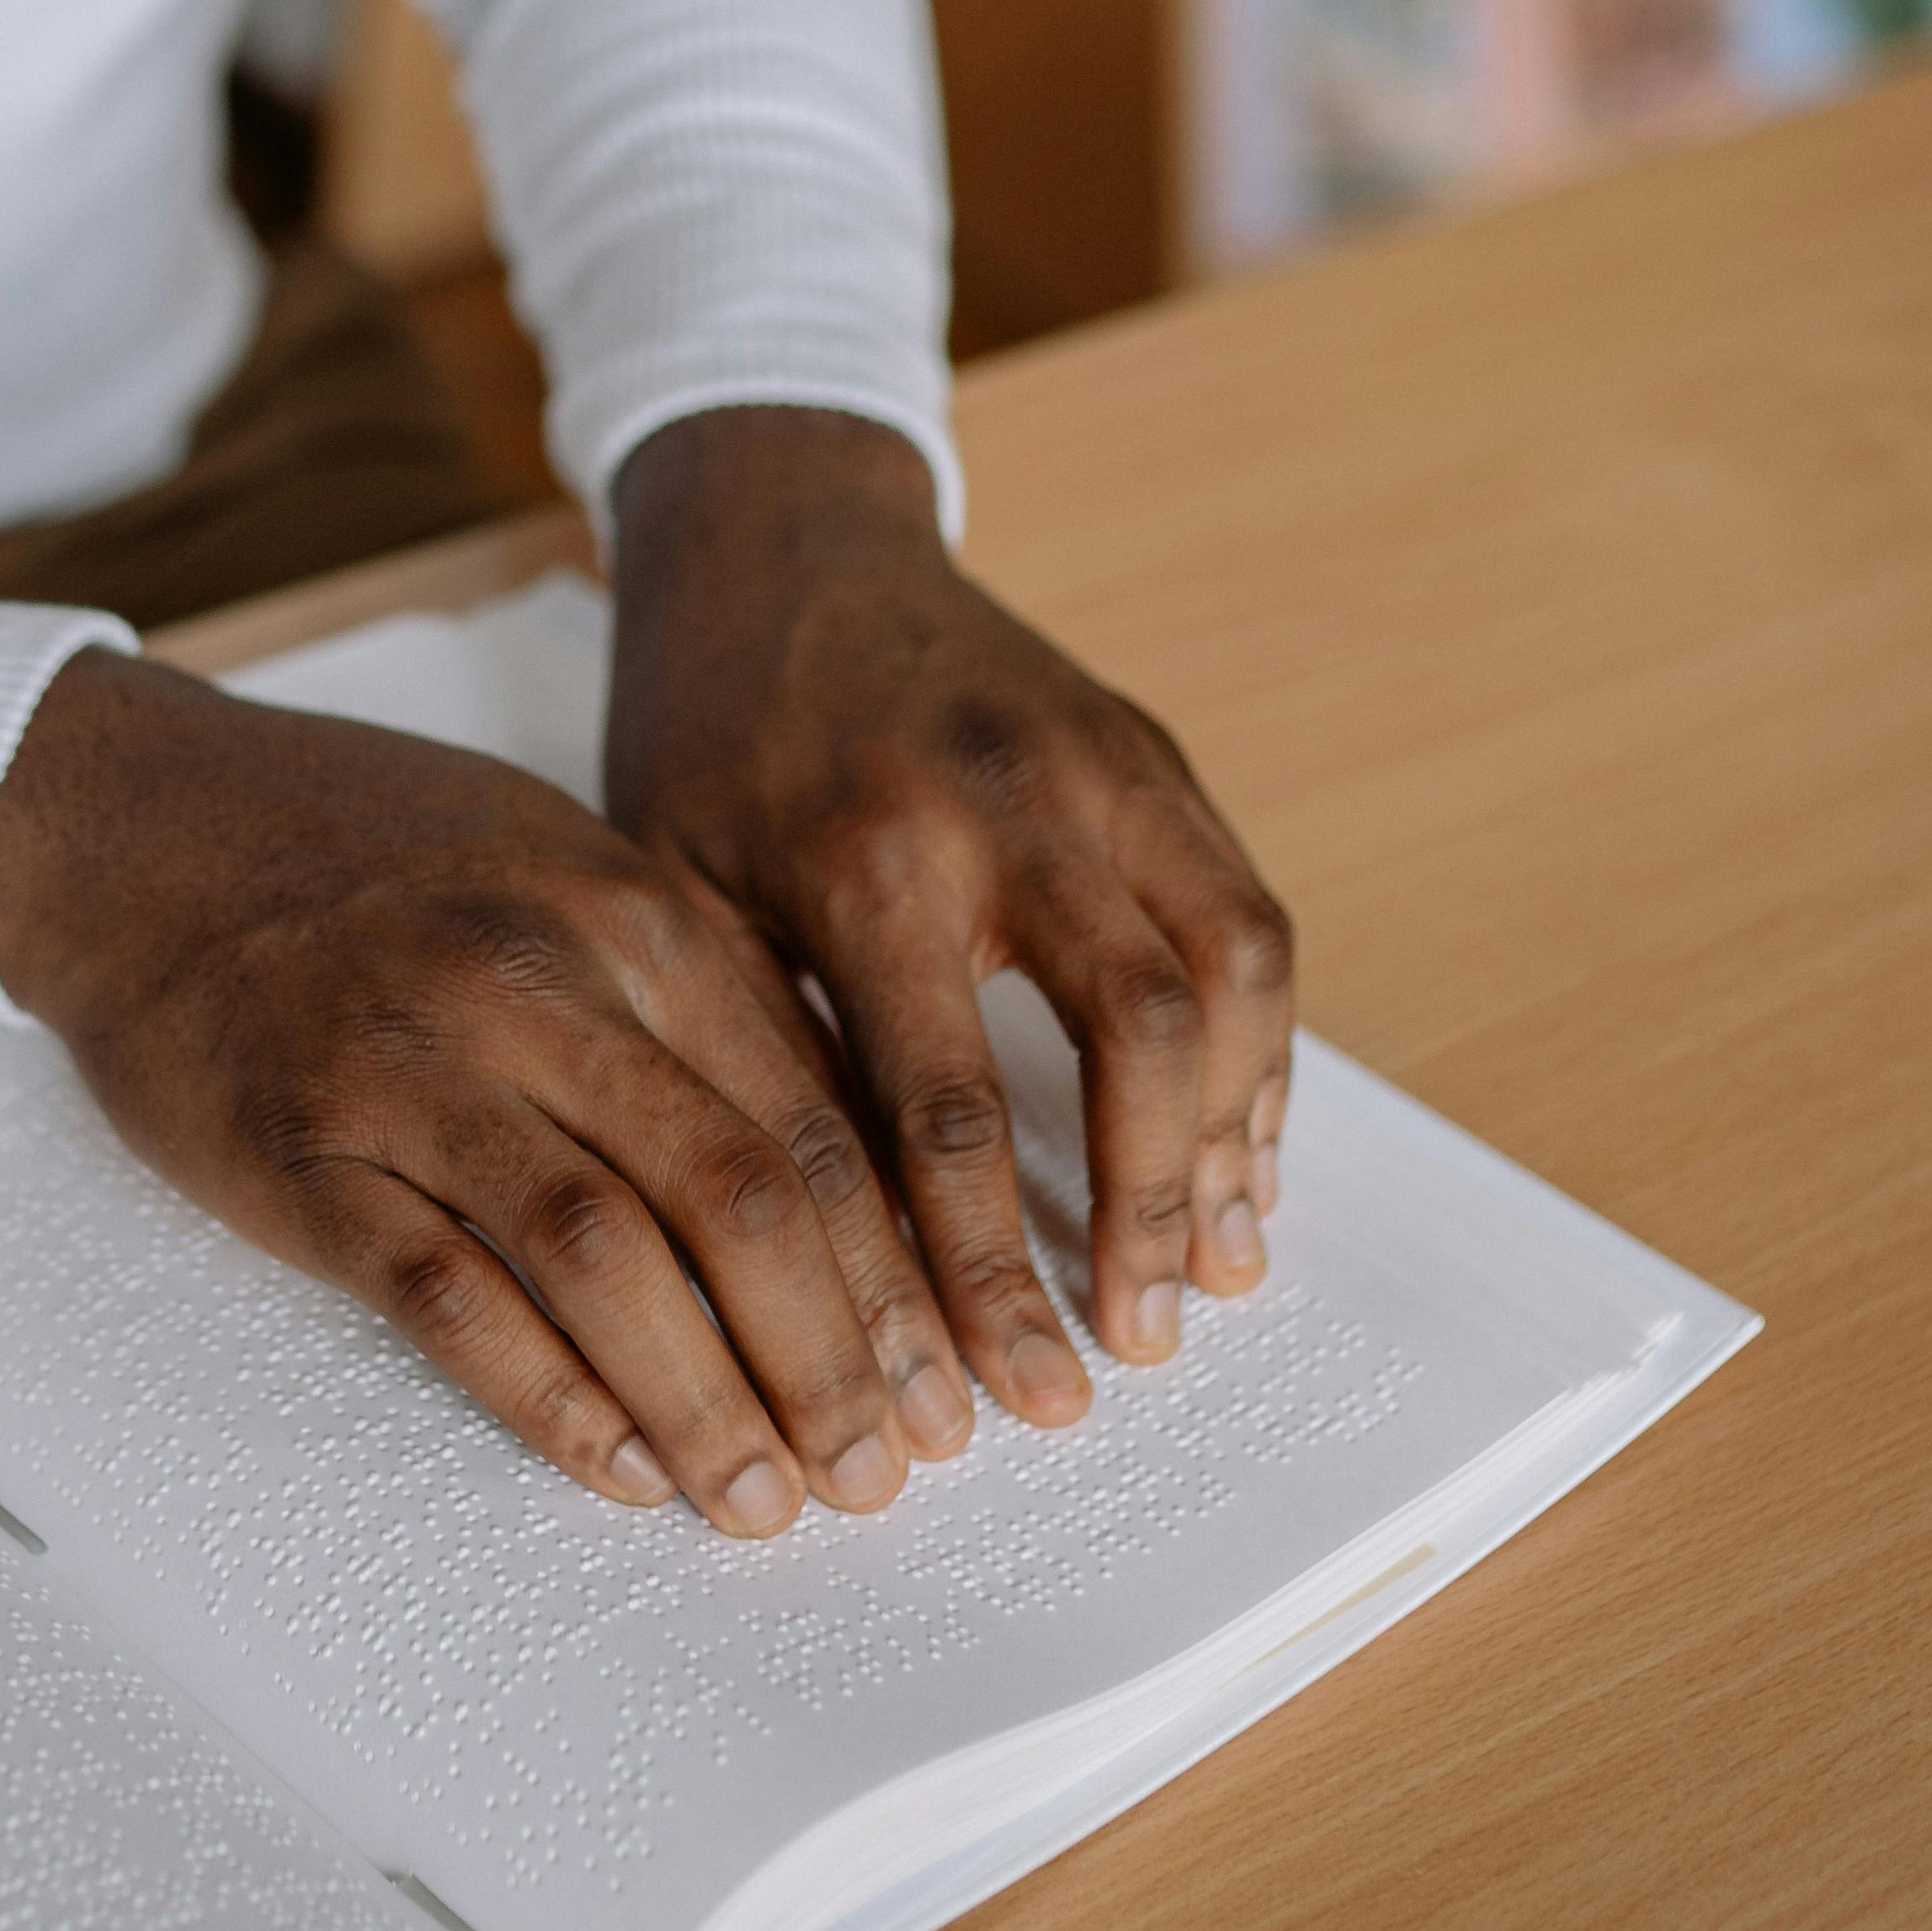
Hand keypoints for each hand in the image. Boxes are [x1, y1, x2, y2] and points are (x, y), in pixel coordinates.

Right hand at [0, 650, 980, 1532]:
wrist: (146, 828)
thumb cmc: (378, 862)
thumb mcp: (570, 877)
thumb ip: (703, 1007)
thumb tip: (852, 1185)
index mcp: (634, 913)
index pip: (809, 1119)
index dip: (895, 1277)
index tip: (944, 1387)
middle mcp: (536, 979)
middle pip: (732, 1194)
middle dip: (828, 1359)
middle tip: (877, 1474)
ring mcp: (412, 1065)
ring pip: (601, 1258)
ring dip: (702, 1402)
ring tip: (760, 1505)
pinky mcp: (302, 1151)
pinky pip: (448, 1297)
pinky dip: (548, 1398)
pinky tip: (617, 1470)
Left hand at [607, 408, 1295, 1425]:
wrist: (777, 539)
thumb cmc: (702, 733)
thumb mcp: (673, 888)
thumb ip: (761, 1053)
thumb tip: (827, 1275)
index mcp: (862, 852)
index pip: (946, 1108)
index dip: (986, 1270)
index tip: (1005, 1391)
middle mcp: (1008, 800)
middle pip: (1138, 1037)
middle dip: (1150, 1213)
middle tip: (1138, 1344)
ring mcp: (1102, 763)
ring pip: (1233, 970)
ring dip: (1237, 1135)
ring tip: (1216, 1267)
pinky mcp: (1153, 750)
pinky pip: (1244, 912)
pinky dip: (1258, 1044)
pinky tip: (1233, 1145)